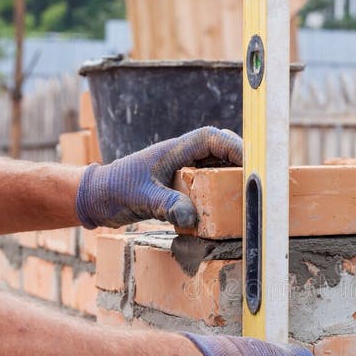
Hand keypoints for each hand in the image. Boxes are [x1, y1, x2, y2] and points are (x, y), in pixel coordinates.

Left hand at [75, 126, 241, 228]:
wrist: (97, 198)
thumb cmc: (116, 190)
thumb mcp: (142, 198)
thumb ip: (167, 205)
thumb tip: (192, 217)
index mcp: (175, 150)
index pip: (212, 138)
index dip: (235, 146)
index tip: (252, 163)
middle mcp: (182, 157)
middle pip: (221, 150)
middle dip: (241, 162)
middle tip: (258, 182)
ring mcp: (181, 171)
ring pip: (216, 167)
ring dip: (231, 178)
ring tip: (248, 194)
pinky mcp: (179, 186)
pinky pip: (206, 184)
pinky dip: (218, 192)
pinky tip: (225, 209)